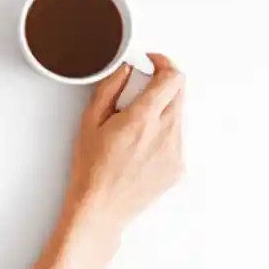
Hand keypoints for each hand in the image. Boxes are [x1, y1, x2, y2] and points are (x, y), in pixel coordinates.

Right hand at [33, 54, 185, 268]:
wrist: (101, 207)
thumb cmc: (91, 167)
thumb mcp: (90, 121)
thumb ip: (110, 88)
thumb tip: (125, 68)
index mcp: (142, 120)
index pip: (172, 78)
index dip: (164, 63)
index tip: (153, 62)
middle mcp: (166, 134)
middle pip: (178, 93)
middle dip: (161, 85)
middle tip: (137, 91)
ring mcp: (176, 152)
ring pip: (177, 115)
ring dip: (160, 109)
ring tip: (133, 125)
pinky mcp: (179, 167)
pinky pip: (176, 137)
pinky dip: (161, 132)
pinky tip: (138, 146)